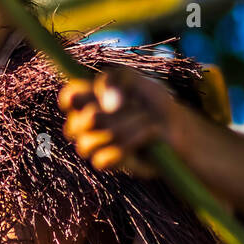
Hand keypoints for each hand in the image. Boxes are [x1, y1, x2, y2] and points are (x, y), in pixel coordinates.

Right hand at [57, 67, 188, 177]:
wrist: (175, 125)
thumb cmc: (151, 102)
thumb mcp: (136, 80)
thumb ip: (117, 80)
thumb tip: (110, 105)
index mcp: (87, 99)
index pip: (68, 98)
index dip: (75, 96)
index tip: (92, 92)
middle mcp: (85, 124)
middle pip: (76, 124)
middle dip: (108, 115)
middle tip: (134, 106)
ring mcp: (94, 145)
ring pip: (90, 142)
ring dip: (124, 128)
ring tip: (147, 119)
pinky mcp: (109, 163)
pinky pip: (103, 159)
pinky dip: (130, 144)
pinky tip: (148, 135)